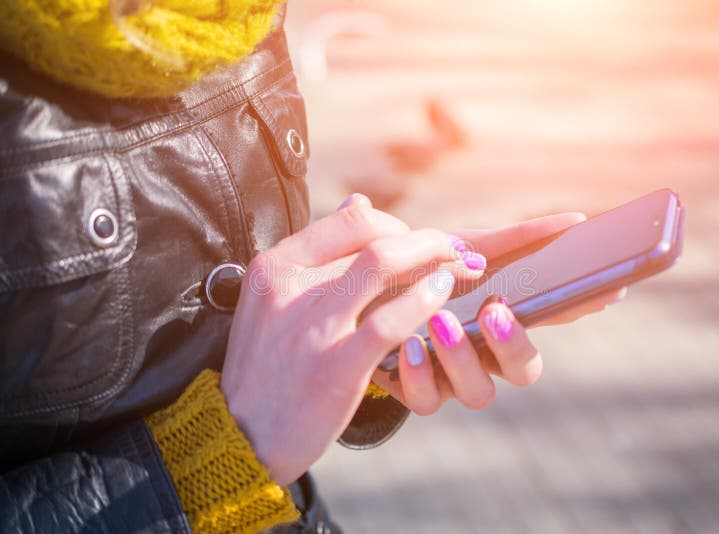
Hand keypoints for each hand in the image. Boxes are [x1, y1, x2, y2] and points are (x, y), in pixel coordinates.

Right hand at [220, 194, 483, 485]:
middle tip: (458, 252)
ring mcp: (312, 326)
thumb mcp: (273, 302)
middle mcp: (290, 287)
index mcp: (275, 266)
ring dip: (434, 259)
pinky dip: (424, 301)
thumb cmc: (265, 368)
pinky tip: (443, 295)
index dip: (399, 225)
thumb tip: (358, 204)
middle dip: (427, 241)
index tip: (421, 242)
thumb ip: (316, 256)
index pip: (351, 220)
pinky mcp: (335, 366)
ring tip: (463, 267)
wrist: (240, 436)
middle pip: (374, 238)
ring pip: (383, 265)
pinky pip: (389, 322)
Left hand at [371, 213, 625, 414]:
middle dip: (515, 343)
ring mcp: (453, 377)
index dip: (581, 307)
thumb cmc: (422, 267)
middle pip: (525, 370)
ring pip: (478, 392)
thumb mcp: (463, 247)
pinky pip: (426, 400)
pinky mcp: (415, 389)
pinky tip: (408, 345)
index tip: (602, 289)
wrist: (360, 290)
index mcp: (506, 319)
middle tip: (495, 310)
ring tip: (440, 320)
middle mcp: (487, 355)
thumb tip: (575, 220)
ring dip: (462, 356)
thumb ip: (515, 239)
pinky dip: (420, 373)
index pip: (554, 317)